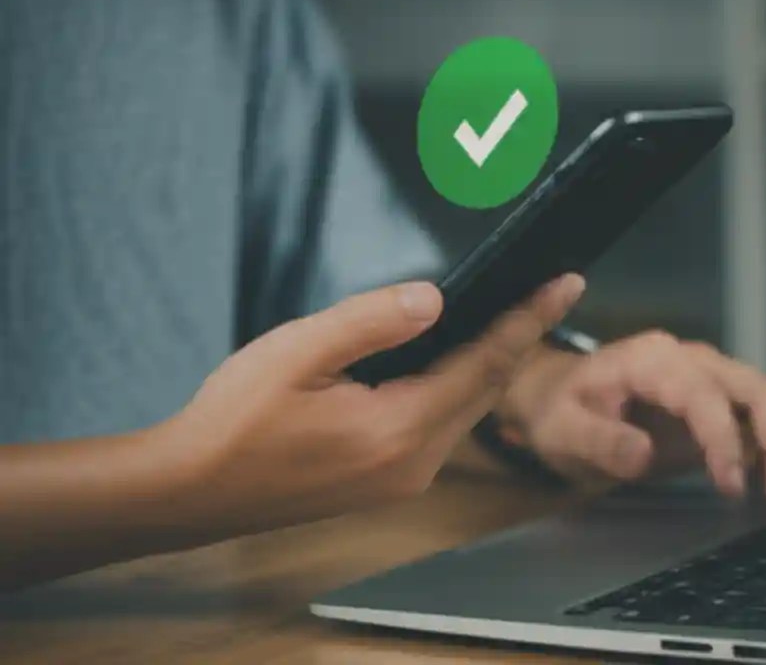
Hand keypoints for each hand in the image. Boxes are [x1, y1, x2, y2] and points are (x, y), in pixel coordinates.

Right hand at [156, 274, 583, 536]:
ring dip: (492, 361)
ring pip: (467, 408)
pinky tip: (460, 356)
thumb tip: (434, 298)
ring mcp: (404, 478)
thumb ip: (371, 321)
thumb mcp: (297, 353)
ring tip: (517, 312)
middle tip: (553, 287)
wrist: (190, 491)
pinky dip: (459, 386)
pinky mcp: (389, 480)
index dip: (528, 319)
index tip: (566, 284)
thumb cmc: (232, 423)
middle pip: (486, 388)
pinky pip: (442, 424)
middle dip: (522, 334)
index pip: (485, 364)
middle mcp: (414, 463)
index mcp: (397, 430)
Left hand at [497, 331, 765, 502]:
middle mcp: (691, 358)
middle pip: (755, 386)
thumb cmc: (560, 411)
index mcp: (651, 361)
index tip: (729, 488)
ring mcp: (711, 373)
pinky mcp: (722, 395)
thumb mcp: (562, 430)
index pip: (703, 395)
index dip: (723, 440)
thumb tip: (644, 454)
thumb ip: (600, 441)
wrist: (559, 392)